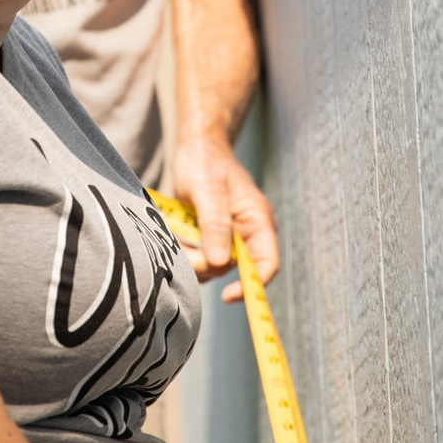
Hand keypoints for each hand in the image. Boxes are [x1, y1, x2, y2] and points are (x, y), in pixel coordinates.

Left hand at [169, 135, 278, 301]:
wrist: (194, 147)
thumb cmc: (205, 161)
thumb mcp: (208, 190)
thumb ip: (215, 225)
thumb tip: (220, 262)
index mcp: (257, 221)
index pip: (266, 264)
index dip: (251, 284)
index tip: (227, 295)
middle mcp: (246, 233)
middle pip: (233, 269)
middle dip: (207, 265)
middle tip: (182, 249)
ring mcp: (228, 236)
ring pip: (213, 266)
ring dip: (192, 258)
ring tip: (176, 233)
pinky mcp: (211, 237)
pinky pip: (200, 256)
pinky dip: (186, 251)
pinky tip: (175, 233)